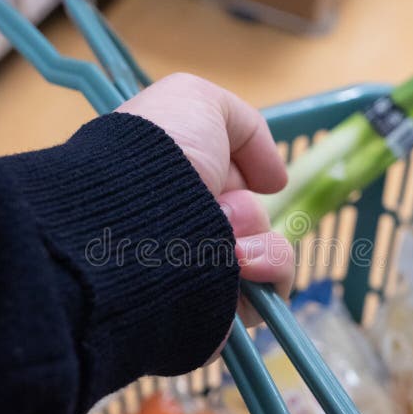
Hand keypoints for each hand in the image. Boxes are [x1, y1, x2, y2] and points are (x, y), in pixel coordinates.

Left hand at [116, 73, 293, 325]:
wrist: (138, 222)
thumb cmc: (161, 154)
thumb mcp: (197, 100)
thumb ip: (241, 124)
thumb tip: (273, 180)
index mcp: (170, 191)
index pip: (227, 184)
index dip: (241, 173)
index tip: (243, 172)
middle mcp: (182, 233)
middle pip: (251, 217)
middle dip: (245, 206)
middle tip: (219, 203)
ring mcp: (202, 275)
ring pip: (269, 251)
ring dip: (255, 234)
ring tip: (224, 235)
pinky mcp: (221, 313)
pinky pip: (274, 289)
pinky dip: (269, 268)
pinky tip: (242, 262)